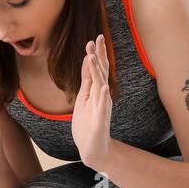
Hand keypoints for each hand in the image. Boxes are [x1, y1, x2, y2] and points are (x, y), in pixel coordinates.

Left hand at [72, 34, 112, 172]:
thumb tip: (86, 60)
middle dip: (99, 56)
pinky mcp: (100, 121)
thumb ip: (86, 80)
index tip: (93, 39)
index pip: (97, 69)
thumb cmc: (88, 123)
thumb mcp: (84, 98)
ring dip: (97, 72)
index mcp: (96, 91)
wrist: (93, 148)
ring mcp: (102, 108)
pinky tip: (104, 88)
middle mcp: (101, 97)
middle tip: (98, 38)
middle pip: (101, 73)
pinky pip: (103, 108)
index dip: (95, 54)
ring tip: (92, 58)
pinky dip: (103, 98)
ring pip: (101, 87)